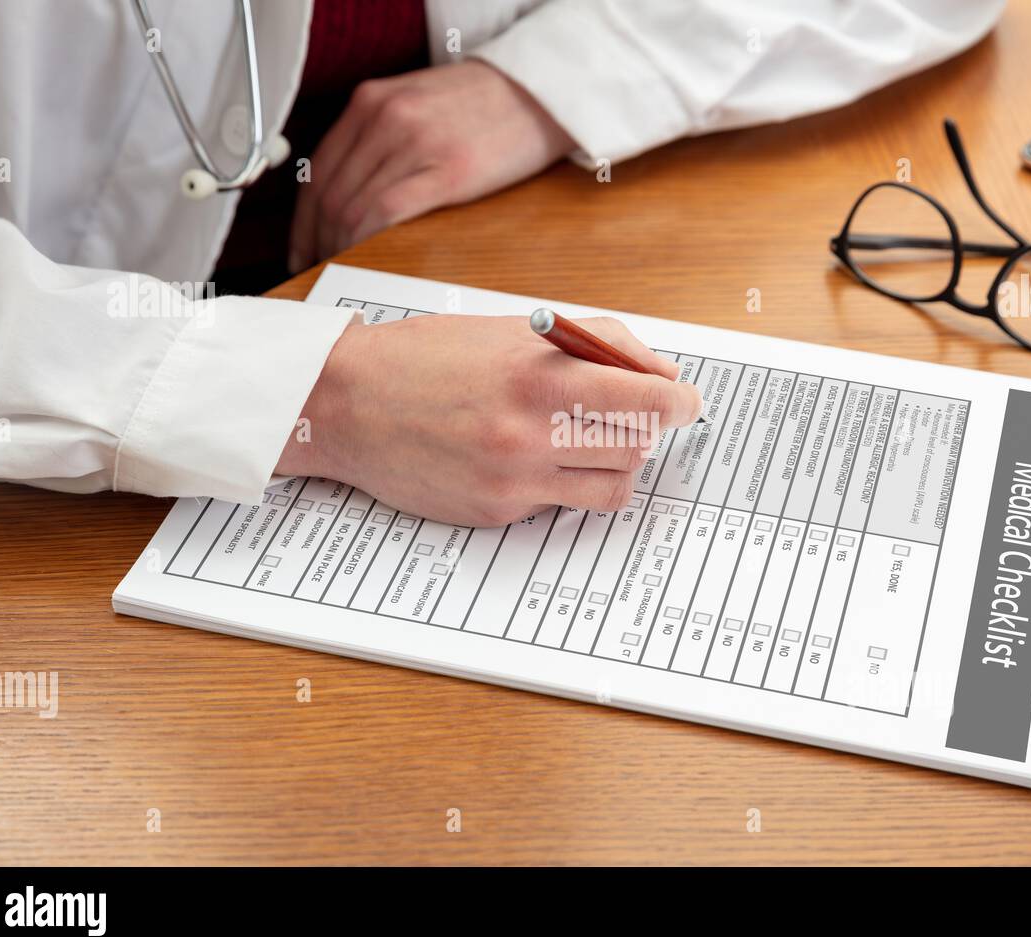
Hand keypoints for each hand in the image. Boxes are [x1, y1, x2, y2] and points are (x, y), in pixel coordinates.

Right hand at [276, 315, 702, 526]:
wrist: (345, 403)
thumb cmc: (429, 358)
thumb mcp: (516, 330)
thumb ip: (596, 344)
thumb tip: (661, 374)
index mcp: (539, 378)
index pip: (647, 402)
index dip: (680, 403)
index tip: (685, 402)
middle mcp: (530, 435)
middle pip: (637, 447)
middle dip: (642, 430)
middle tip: (624, 414)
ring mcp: (513, 480)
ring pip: (610, 487)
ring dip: (612, 462)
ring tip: (583, 438)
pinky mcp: (496, 512)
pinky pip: (561, 505)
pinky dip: (562, 482)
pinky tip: (530, 457)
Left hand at [288, 60, 574, 271]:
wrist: (540, 93)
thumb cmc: (486, 106)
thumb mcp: (417, 105)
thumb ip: (380, 138)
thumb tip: (351, 193)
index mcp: (372, 101)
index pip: (316, 171)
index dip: (302, 219)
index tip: (303, 247)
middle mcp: (385, 117)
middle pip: (329, 194)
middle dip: (315, 241)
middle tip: (317, 270)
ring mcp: (414, 143)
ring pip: (352, 207)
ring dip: (338, 249)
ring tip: (341, 273)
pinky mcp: (446, 171)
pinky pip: (386, 213)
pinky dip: (364, 242)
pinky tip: (364, 260)